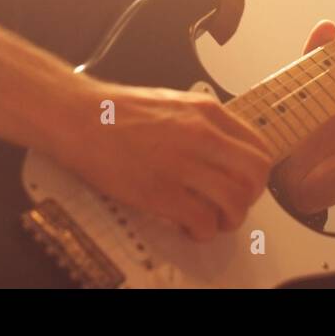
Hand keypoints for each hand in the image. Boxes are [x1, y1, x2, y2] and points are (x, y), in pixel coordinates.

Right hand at [58, 82, 274, 242]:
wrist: (77, 117)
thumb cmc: (115, 111)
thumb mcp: (172, 102)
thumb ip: (200, 123)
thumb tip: (220, 149)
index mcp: (205, 112)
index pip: (257, 146)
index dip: (255, 173)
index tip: (242, 183)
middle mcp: (201, 135)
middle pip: (255, 175)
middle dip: (249, 197)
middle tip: (232, 205)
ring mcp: (182, 164)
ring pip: (235, 202)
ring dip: (228, 219)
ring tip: (211, 221)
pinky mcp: (161, 191)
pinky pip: (203, 221)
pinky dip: (202, 232)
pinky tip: (188, 228)